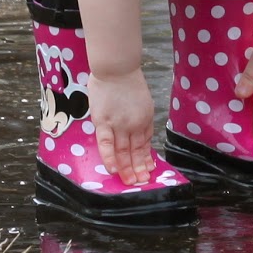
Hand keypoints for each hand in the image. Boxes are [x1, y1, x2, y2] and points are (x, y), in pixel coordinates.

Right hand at [88, 68, 155, 184]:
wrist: (116, 70)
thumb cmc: (127, 82)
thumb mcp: (142, 102)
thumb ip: (139, 118)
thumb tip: (135, 131)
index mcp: (144, 120)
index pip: (146, 143)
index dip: (146, 157)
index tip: (148, 169)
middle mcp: (135, 125)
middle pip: (137, 150)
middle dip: (139, 168)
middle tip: (141, 182)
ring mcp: (120, 125)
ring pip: (124, 151)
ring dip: (127, 168)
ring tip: (130, 182)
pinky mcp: (104, 122)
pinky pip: (107, 144)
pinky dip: (110, 158)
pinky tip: (113, 170)